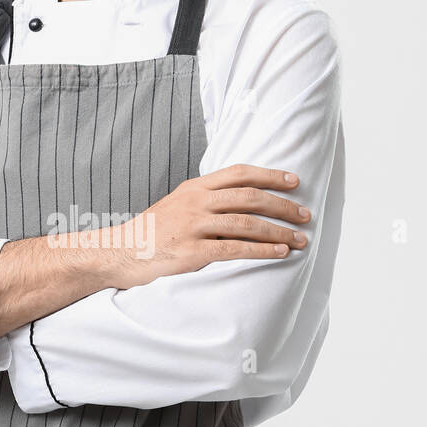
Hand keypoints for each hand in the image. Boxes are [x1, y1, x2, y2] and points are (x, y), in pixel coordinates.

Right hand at [115, 164, 310, 284]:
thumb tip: (239, 198)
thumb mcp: (177, 204)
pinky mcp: (193, 253)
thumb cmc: (153, 231)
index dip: (270, 175)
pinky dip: (263, 250)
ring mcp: (194, 227)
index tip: (295, 181)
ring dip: (279, 231)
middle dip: (283, 205)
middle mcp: (196, 202)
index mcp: (195, 187)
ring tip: (300, 238)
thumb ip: (205, 198)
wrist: (120, 253)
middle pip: (250, 197)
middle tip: (306, 214)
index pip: (240, 173)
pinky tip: (280, 253)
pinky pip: (236, 249)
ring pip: (247, 223)